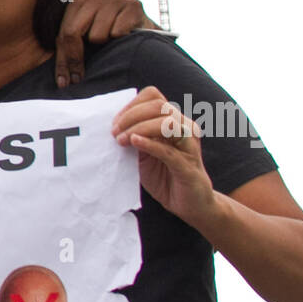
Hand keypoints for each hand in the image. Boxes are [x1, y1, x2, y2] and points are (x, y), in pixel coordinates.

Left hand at [54, 0, 149, 87]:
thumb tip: (58, 79)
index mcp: (77, 3)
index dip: (62, 60)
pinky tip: (125, 38)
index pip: (63, 34)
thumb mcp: (85, 44)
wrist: (145, 35)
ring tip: (111, 44)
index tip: (63, 83)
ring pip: (96, 35)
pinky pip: (118, 32)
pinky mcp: (133, 5)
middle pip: (72, 32)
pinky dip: (121, 39)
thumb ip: (69, 50)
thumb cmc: (110, 41)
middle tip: (78, 77)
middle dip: (75, 58)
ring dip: (103, 45)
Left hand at [112, 86, 216, 226]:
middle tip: (114, 133)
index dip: (131, 105)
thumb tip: (113, 128)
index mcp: (174, 121)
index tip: (114, 123)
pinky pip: (168, 150)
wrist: (188, 204)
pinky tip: (134, 142)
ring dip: (138, 128)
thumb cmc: (165, 177)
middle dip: (131, 116)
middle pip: (158, 105)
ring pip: (166, 122)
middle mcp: (185, 127)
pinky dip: (149, 143)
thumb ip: (134, 139)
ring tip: (121, 141)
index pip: (154, 97)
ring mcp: (189, 145)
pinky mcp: (188, 166)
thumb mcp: (143, 155)